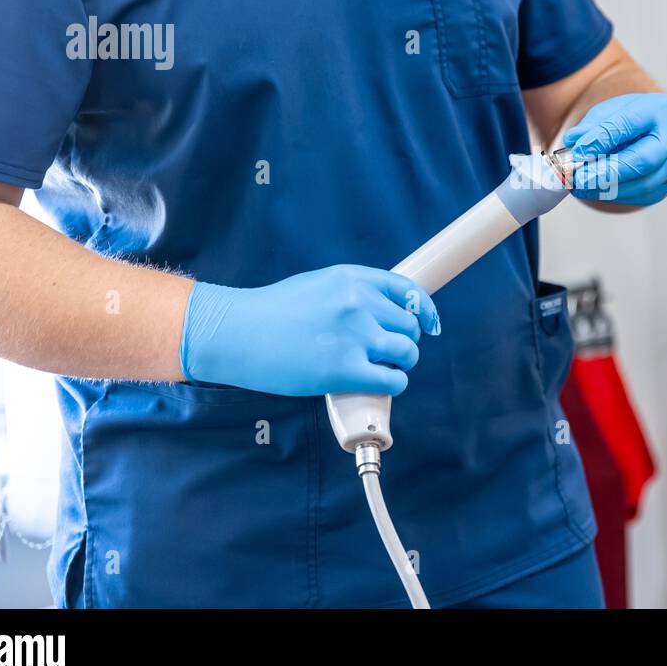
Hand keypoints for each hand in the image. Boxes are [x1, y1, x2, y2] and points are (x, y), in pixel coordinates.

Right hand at [179, 265, 439, 396]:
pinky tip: (378, 386)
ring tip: (379, 370)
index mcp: (352, 279)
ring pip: (407, 353)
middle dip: (402, 342)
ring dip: (399, 365)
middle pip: (410, 326)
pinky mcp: (344, 370)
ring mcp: (354, 336)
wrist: (236, 332)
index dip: (425, 311)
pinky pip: (393, 380)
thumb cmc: (270, 313)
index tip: (430, 325)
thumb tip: (383, 313)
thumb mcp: (317, 286)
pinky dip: (392, 386)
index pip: (408, 291)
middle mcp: (359, 303)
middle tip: (384, 354)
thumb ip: (352, 295)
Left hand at [562, 93, 666, 205]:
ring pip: (645, 184)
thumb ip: (592, 125)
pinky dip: (618, 196)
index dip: (601, 140)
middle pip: (644, 161)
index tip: (578, 153)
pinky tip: (598, 191)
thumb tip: (574, 141)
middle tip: (580, 180)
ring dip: (609, 190)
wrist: (656, 129)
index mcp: (659, 109)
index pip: (628, 125)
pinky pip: (644, 196)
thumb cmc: (633, 118)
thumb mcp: (611, 111)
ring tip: (581, 188)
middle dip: (608, 173)